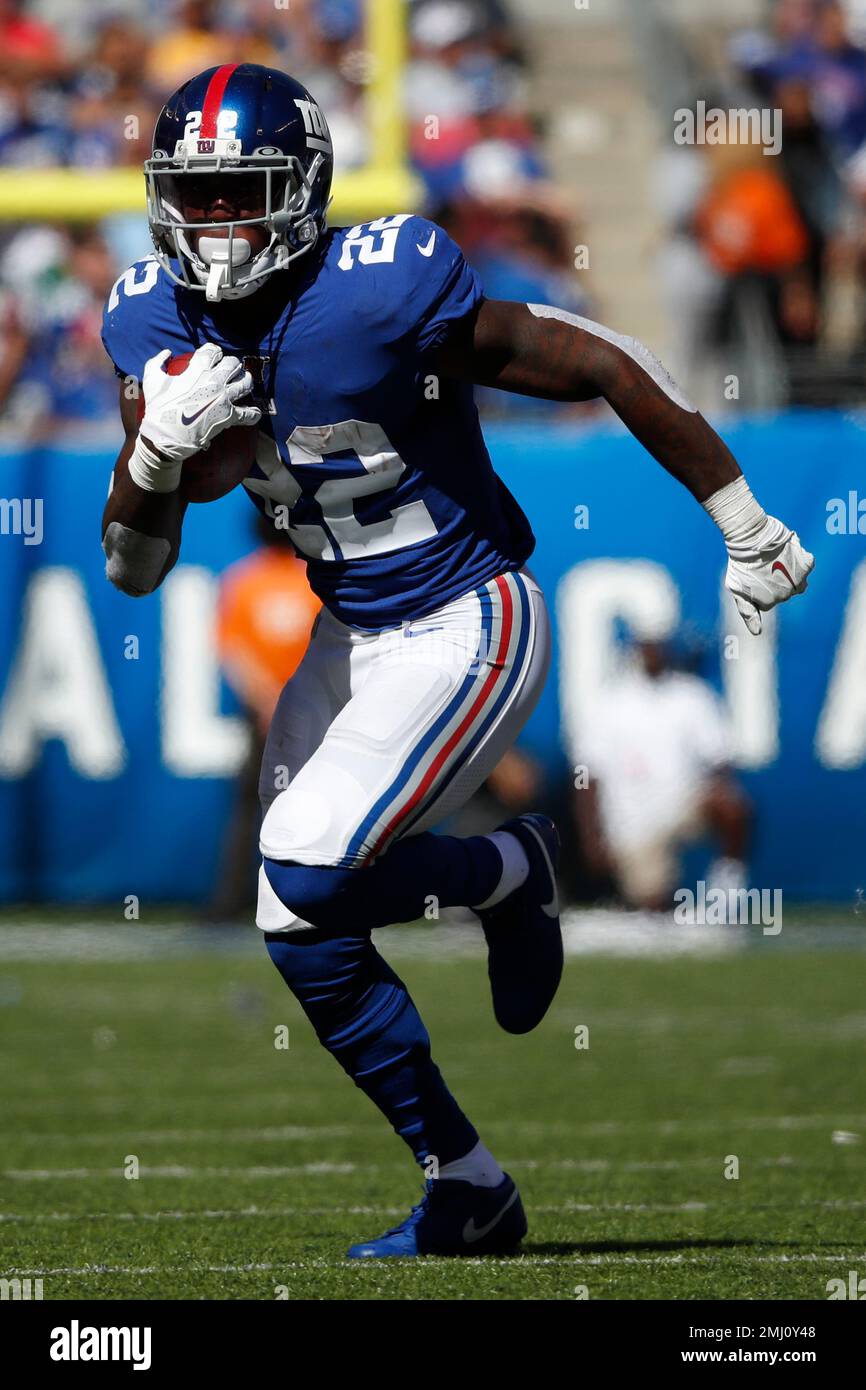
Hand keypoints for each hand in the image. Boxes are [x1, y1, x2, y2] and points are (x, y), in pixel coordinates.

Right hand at [140, 344, 260, 463]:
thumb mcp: (152, 381)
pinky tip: (254, 412)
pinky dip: (253, 413)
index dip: (214, 351)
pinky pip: (249, 414)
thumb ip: (157, 362)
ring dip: (247, 380)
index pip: (212, 351)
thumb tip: (166, 353)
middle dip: (233, 364)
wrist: (166, 436)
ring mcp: (224, 398)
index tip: (214, 355)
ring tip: (246, 381)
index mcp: (198, 369)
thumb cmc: (158, 408)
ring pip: (245, 383)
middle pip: (233, 364)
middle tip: (232, 368)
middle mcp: (215, 381)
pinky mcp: (229, 416)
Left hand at [724, 516, 814, 635]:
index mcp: (770, 603)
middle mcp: (787, 595)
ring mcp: (799, 580)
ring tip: (776, 560)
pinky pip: (806, 565)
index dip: (762, 586)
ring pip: (798, 581)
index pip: (770, 599)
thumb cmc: (740, 564)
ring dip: (789, 572)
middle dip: (776, 580)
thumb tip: (758, 633)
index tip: (755, 576)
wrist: (751, 538)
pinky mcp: (807, 564)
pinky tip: (786, 553)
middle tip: (764, 567)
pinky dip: (799, 560)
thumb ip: (748, 611)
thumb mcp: (737, 589)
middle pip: (785, 591)